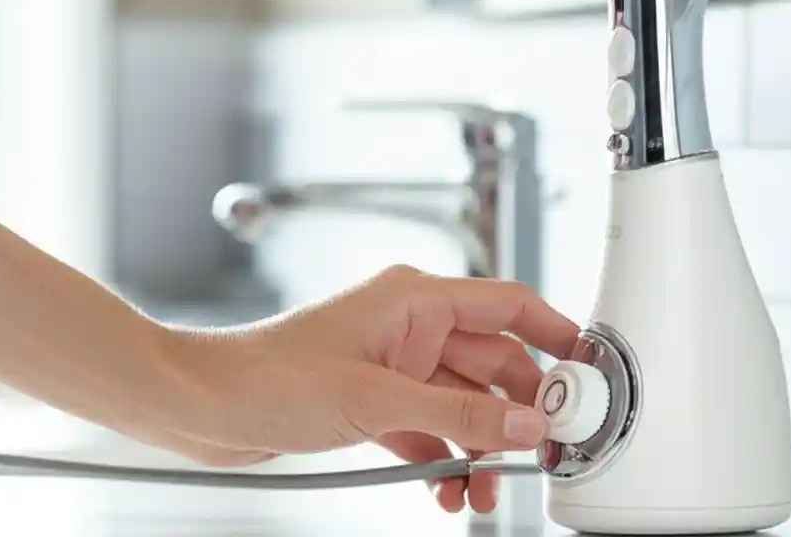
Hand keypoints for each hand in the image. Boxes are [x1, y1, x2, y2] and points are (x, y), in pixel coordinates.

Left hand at [164, 265, 579, 512]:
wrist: (203, 407)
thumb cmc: (267, 376)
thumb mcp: (375, 400)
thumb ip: (458, 414)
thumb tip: (525, 423)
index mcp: (414, 299)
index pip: (507, 305)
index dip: (554, 334)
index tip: (587, 371)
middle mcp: (409, 328)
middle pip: (494, 364)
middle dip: (519, 412)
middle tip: (542, 452)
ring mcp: (392, 368)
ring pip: (464, 406)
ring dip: (481, 447)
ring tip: (486, 489)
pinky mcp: (374, 405)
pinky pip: (431, 432)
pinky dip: (445, 461)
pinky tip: (450, 490)